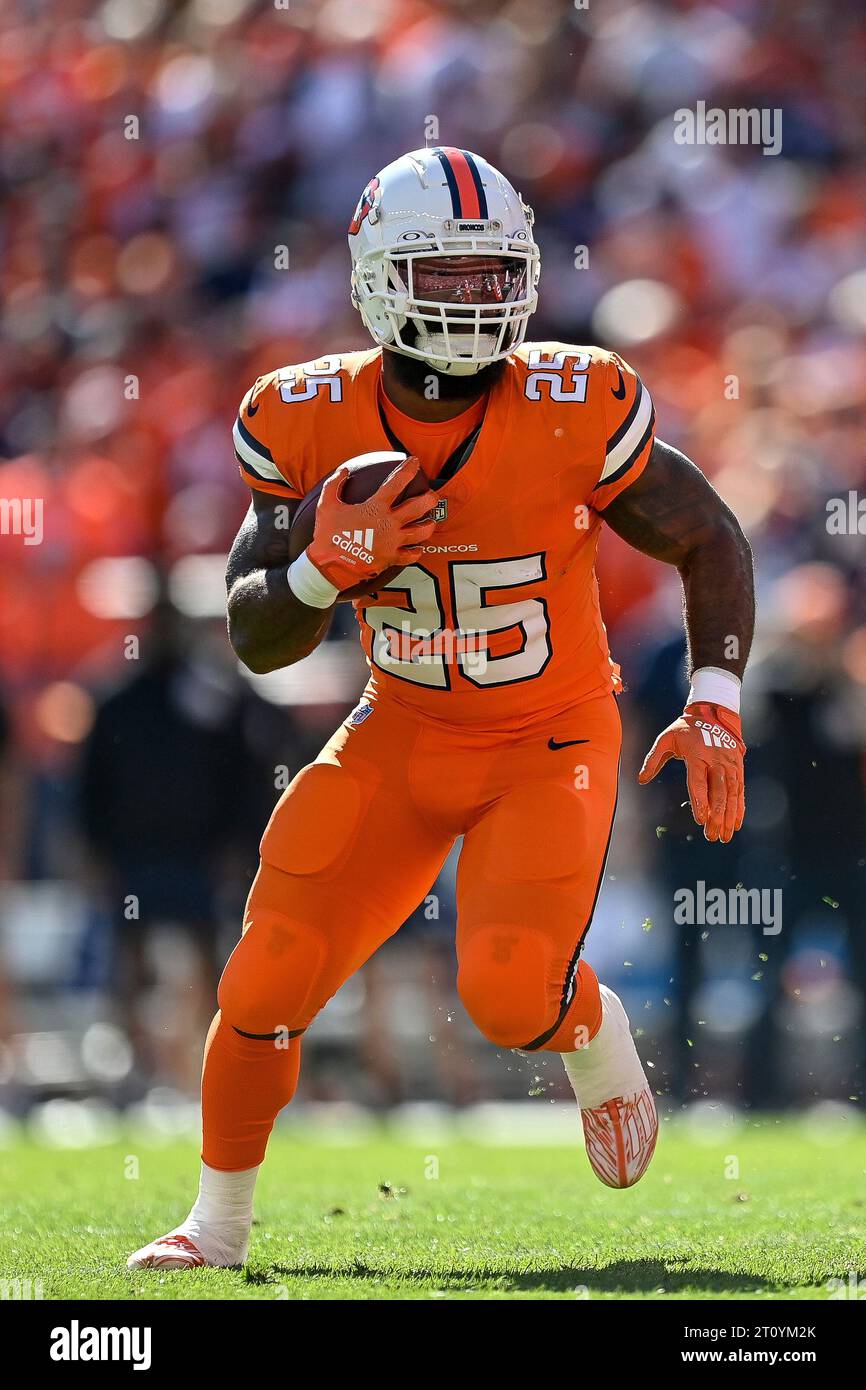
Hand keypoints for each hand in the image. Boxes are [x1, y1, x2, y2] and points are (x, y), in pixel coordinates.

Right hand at [307, 457, 436, 590]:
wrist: (330, 565)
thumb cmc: (328, 535)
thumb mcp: (327, 505)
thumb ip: (334, 484)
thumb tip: (343, 471)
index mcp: (375, 508)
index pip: (396, 483)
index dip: (407, 470)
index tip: (414, 462)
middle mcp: (388, 523)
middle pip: (418, 507)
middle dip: (429, 498)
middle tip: (432, 495)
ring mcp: (392, 542)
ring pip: (421, 532)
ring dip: (429, 525)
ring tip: (431, 521)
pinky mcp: (391, 558)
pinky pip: (411, 555)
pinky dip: (417, 551)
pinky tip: (418, 548)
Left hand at [638, 702, 745, 842]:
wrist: (713, 713)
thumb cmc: (685, 728)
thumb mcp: (666, 738)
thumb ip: (653, 759)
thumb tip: (640, 779)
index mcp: (698, 755)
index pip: (699, 782)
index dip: (700, 802)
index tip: (700, 819)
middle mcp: (717, 761)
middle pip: (718, 792)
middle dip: (717, 816)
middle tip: (712, 836)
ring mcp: (730, 764)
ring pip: (731, 794)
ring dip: (729, 816)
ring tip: (725, 836)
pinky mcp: (738, 766)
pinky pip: (740, 790)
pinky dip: (740, 807)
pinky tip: (737, 823)